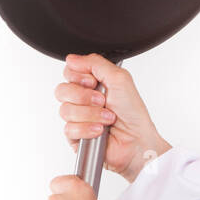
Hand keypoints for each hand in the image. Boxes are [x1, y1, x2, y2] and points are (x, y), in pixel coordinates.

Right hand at [58, 54, 171, 183]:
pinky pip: (69, 129)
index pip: (69, 72)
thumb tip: (72, 58)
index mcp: (92, 84)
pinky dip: (87, 129)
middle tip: (102, 101)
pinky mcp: (76, 136)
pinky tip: (100, 130)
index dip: (79, 77)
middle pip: (62, 90)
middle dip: (84, 96)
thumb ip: (95, 63)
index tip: (94, 82)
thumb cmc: (133, 113)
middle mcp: (83, 100)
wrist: (137, 141)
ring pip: (65, 110)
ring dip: (90, 114)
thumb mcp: (120, 79)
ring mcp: (78, 118)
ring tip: (107, 118)